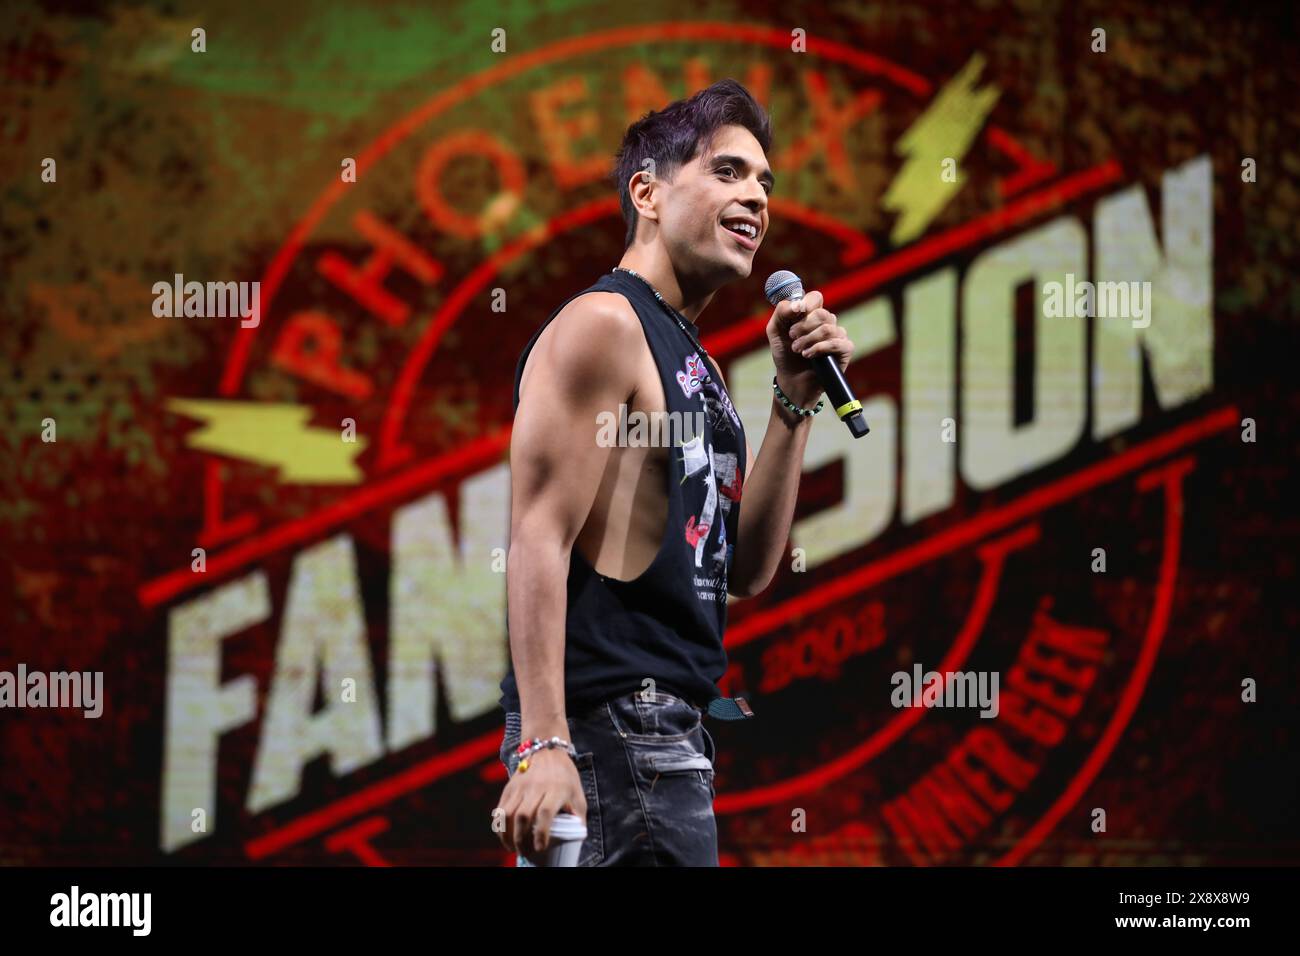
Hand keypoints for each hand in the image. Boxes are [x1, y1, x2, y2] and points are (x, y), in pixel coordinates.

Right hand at [494, 747, 586, 861]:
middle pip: (523, 815)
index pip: (545, 812)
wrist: (548, 751)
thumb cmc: (566, 777)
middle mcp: (536, 786)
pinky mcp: (509, 786)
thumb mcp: (578, 794)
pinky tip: (504, 835)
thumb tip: (576, 838)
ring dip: (507, 835)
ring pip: (508, 813)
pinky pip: (500, 809)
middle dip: (521, 839)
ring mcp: (520, 786)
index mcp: (557, 789)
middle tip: (524, 852)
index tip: (540, 847)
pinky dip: (500, 825)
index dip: (541, 832)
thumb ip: (578, 816)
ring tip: (512, 847)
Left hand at [765, 290, 853, 408]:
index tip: (793, 316)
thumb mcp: (775, 331)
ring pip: (827, 328)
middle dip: (803, 327)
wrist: (792, 380)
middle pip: (821, 313)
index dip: (806, 304)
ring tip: (798, 350)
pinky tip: (809, 356)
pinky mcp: (845, 349)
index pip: (815, 298)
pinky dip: (819, 348)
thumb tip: (798, 304)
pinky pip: (836, 342)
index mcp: (812, 314)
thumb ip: (782, 312)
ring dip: (808, 340)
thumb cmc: (785, 354)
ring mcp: (838, 335)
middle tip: (792, 338)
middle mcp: (827, 322)